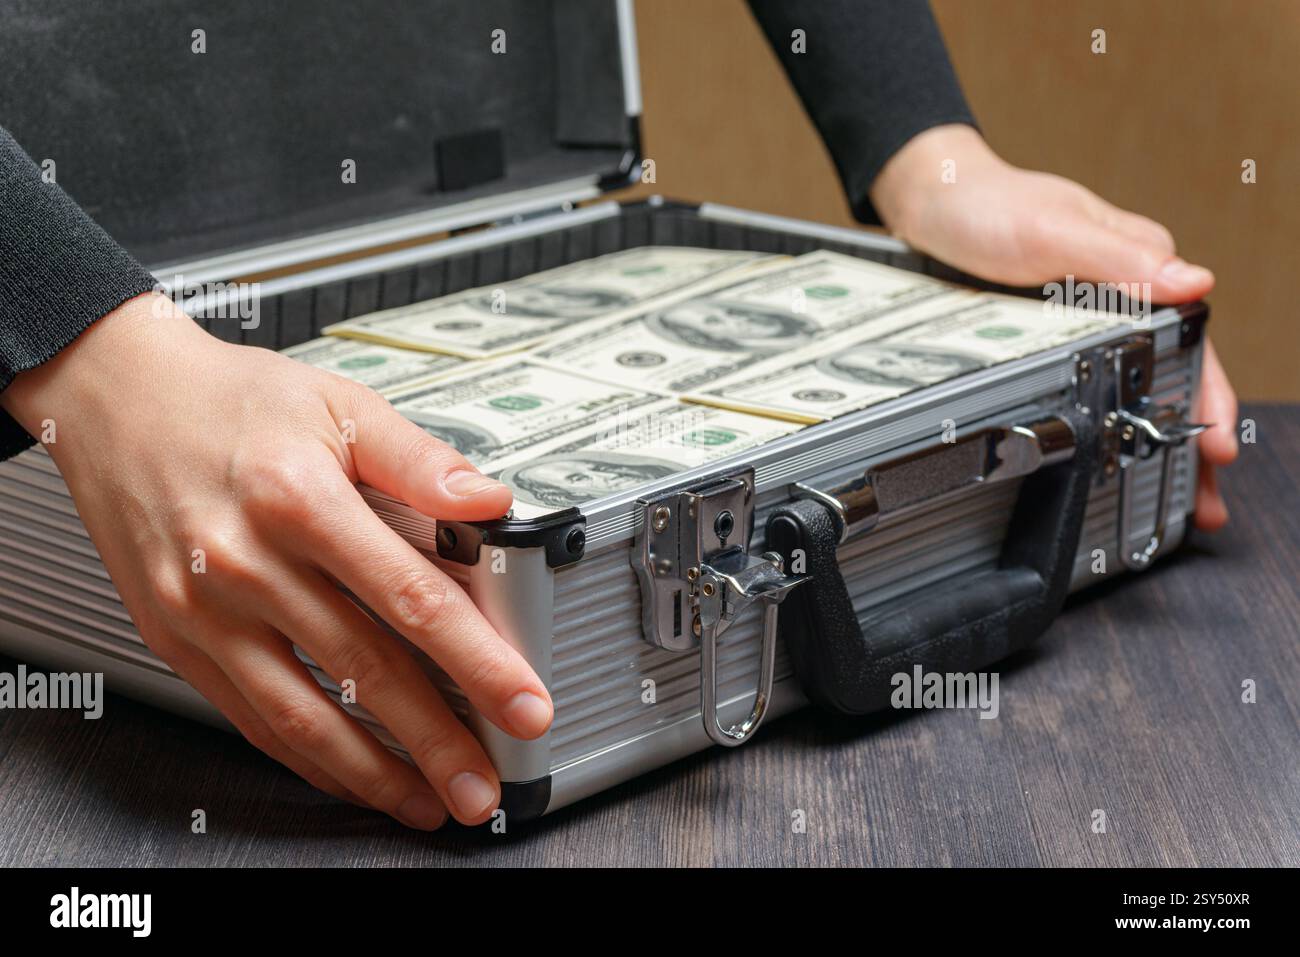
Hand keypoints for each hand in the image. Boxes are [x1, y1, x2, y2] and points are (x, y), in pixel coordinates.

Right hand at [0, 293, 553, 828]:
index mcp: (300, 498)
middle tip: (486, 786)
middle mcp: (246, 562)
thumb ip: (420, 460)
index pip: (410, 598)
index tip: (523, 703)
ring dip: (375, 772)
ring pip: (303, 715)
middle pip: (364, 671)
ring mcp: (204, 611)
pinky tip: (352, 775)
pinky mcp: (177, 639)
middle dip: (437, 741)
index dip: (477, 661)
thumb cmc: (231, 401)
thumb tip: (489, 502)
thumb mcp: (339, 404)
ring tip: (431, 800)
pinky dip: (308, 757)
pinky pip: (251, 716)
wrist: (118, 397)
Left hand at [870, 124, 1237, 529]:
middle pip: (1174, 372)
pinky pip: (1097, 379)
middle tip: (1205, 500)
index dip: (1208, 396)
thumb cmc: (988, 206)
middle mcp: (1123, 289)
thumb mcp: (1049, 230)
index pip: (1193, 339)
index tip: (1216, 442)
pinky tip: (1119, 454)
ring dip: (1159, 440)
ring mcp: (1090, 311)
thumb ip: (1118, 258)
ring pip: (1139, 383)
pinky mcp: (1055, 328)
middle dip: (1193, 438)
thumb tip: (1193, 282)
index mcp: (1138, 262)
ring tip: (1177, 497)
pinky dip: (1114, 419)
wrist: (933, 201)